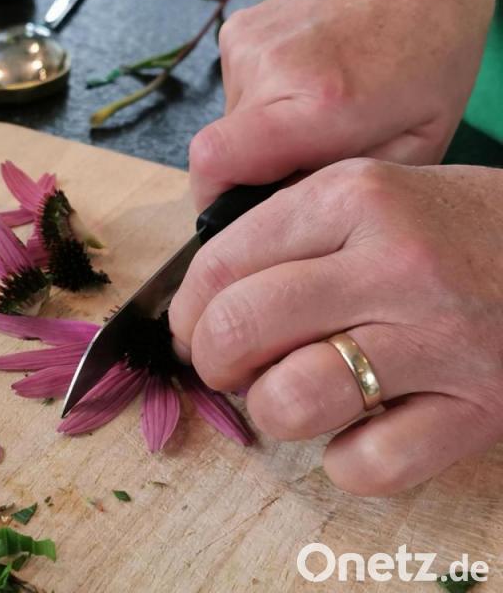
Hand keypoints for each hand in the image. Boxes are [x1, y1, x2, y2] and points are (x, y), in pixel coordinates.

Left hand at [168, 159, 502, 494]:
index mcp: (354, 197)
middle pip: (240, 327)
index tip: (192, 328)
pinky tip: (362, 430)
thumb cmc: (452, 230)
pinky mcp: (481, 409)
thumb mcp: (371, 196)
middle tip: (231, 365)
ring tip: (297, 394)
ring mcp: (440, 339)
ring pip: (292, 399)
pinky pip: (370, 464)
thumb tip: (199, 304)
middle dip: (212, 360)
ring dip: (273, 410)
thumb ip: (286, 234)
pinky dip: (347, 461)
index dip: (187, 310)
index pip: (221, 264)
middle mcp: (394, 263)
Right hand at [188, 0, 497, 210]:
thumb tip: (277, 213)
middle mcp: (272, 68)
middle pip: (220, 154)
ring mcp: (247, 43)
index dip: (215, 199)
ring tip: (315, 112)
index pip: (216, 162)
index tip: (241, 213)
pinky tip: (304, 81)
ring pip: (227, 125)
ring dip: (262, 135)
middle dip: (253, 172)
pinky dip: (262, 103)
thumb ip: (339, 188)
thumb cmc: (429, 56)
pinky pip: (234, 94)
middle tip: (306, 160)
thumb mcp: (415, 145)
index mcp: (321, 101)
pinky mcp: (235, 31)